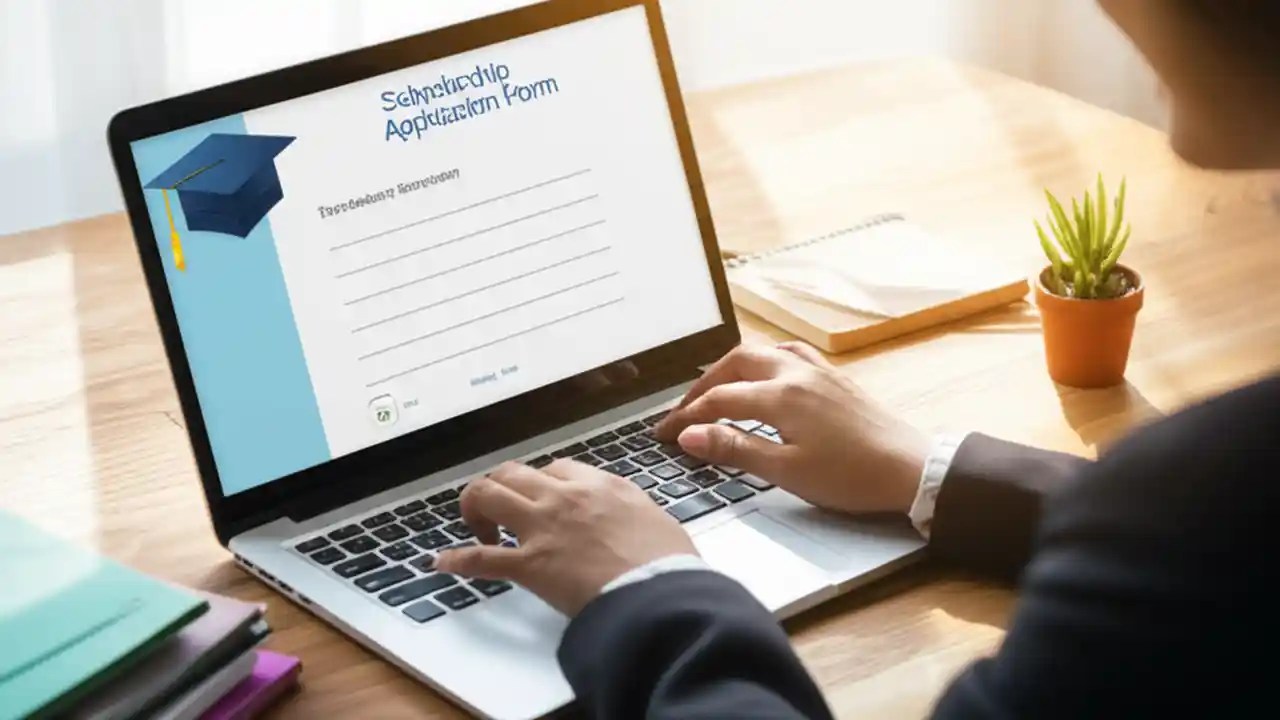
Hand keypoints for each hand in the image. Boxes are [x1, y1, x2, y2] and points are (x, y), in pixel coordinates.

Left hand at [434, 459, 695, 615]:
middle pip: (513, 473)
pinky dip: (457, 560)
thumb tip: (635, 521)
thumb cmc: (669, 564)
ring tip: (476, 526)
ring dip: (475, 507)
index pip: (556, 468)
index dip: (541, 482)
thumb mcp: (659, 521)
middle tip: (500, 510)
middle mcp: (565, 497)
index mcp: (599, 485)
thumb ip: (636, 513)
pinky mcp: (529, 564)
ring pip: (489, 495)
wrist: (660, 593)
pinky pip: (480, 557)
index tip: (540, 497)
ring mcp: (543, 527)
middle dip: (500, 487)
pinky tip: (442, 563)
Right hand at [655, 342, 929, 516]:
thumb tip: (691, 437)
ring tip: (715, 389)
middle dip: (702, 385)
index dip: (685, 418)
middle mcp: (796, 373)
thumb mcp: (786, 471)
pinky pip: (790, 353)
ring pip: (762, 351)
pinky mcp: (834, 378)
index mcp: (780, 396)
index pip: (717, 400)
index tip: (663, 435)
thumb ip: (735, 450)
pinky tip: (765, 373)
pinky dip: (765, 359)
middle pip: (734, 363)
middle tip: (683, 412)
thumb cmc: (852, 476)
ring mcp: (818, 371)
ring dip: (731, 367)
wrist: (911, 469)